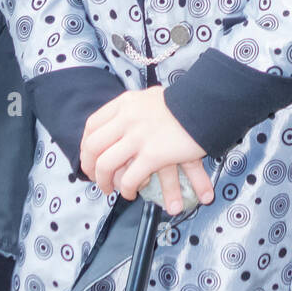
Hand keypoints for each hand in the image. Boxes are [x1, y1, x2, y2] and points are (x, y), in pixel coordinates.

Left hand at [79, 87, 212, 212]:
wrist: (205, 105)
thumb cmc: (182, 102)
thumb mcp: (150, 97)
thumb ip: (133, 108)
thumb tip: (121, 119)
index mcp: (125, 103)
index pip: (93, 125)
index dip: (87, 145)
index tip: (89, 157)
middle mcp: (127, 118)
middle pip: (94, 146)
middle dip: (90, 167)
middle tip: (95, 178)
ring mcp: (138, 137)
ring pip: (106, 165)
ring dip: (104, 182)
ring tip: (109, 190)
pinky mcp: (154, 155)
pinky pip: (130, 179)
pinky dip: (127, 190)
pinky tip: (131, 193)